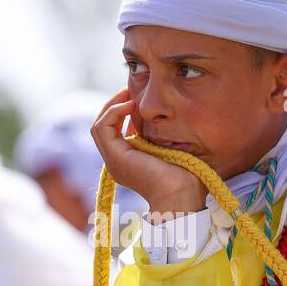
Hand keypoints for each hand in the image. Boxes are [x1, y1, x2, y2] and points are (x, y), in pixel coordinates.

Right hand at [90, 88, 204, 215]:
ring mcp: (114, 160)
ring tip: (129, 95)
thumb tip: (162, 115)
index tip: (138, 97)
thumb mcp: (172, 148)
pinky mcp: (115, 157)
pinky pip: (102, 128)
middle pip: (105, 126)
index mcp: (130, 160)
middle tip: (130, 90)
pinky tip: (130, 105)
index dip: (124, 110)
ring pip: (99, 125)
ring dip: (112, 106)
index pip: (116, 129)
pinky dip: (113, 112)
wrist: (182, 195)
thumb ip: (162, 134)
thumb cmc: (186, 177)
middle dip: (115, 104)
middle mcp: (118, 161)